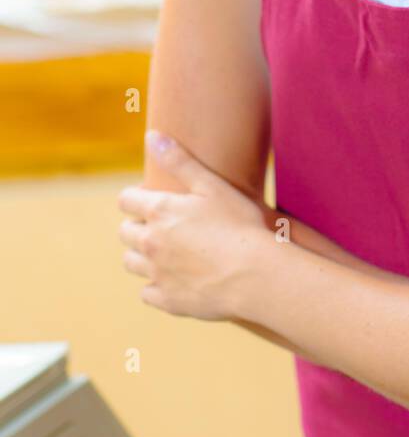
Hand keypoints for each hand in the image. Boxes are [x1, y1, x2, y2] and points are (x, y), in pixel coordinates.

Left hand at [117, 130, 269, 320]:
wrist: (256, 275)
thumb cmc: (240, 225)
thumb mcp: (212, 185)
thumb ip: (179, 160)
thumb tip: (151, 136)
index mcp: (159, 211)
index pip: (125, 200)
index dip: (136, 198)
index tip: (152, 199)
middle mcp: (150, 243)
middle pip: (124, 233)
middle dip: (137, 226)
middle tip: (162, 225)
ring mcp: (157, 274)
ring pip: (130, 263)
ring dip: (142, 255)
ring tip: (166, 251)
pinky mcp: (167, 301)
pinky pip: (147, 293)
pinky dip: (156, 285)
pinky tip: (175, 278)